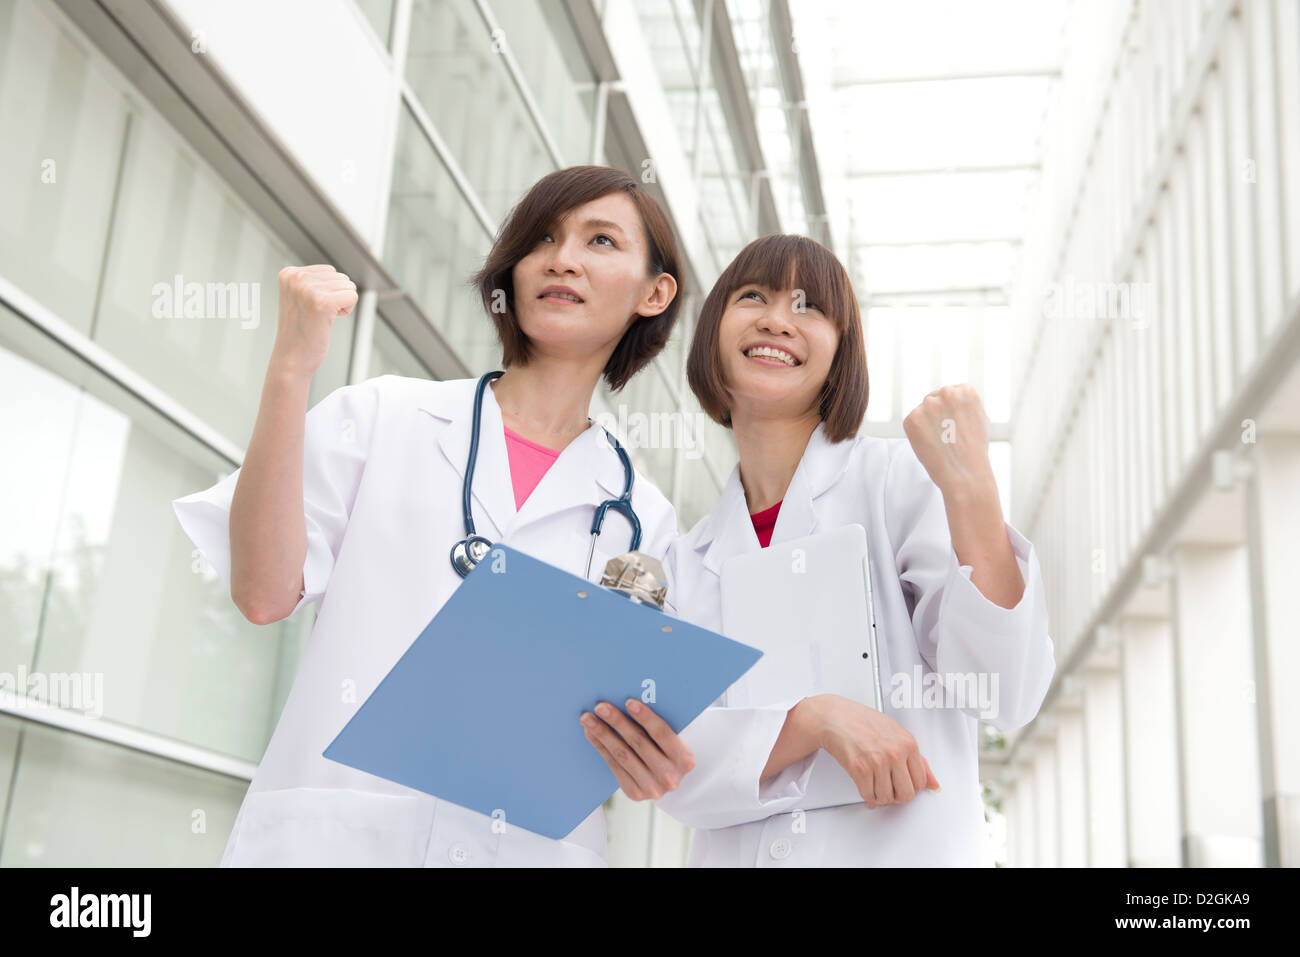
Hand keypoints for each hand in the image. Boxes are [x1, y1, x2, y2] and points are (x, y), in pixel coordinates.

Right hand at [272, 265, 357, 378]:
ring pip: (348, 286)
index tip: (311, 307)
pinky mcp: (322, 303)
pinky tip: (329, 320)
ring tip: (322, 317)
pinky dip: (347, 310)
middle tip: (318, 314)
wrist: (292, 357)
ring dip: (341, 304)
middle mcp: (296, 278)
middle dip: (336, 296)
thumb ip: (312, 281)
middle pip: (340, 277)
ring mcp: (308, 290)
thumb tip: (339, 276)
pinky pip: (352, 296)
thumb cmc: (299, 331)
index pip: (329, 271)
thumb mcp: (298, 297)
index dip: (328, 291)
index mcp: (288, 274)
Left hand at [581, 700, 694, 799]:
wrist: (669, 781)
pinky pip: (614, 766)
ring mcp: (652, 788)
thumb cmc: (668, 751)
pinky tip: (592, 734)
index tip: (628, 702)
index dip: (645, 717)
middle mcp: (670, 777)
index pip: (662, 733)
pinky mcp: (635, 793)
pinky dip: (601, 748)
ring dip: (602, 734)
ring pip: (622, 755)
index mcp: (684, 759)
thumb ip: (658, 727)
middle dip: (617, 722)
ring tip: (588, 719)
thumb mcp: (673, 741)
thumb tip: (628, 702)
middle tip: (600, 707)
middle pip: (638, 743)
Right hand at [808, 694, 939, 808]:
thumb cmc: (863, 721)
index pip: (921, 781)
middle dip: (897, 795)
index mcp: (908, 743)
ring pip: (887, 798)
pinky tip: (866, 786)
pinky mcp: (859, 769)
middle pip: (906, 794)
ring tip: (875, 785)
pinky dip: (867, 796)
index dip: (911, 786)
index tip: (903, 784)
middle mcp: (895, 753)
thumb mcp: (896, 733)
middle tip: (890, 788)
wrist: (835, 717)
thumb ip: (918, 759)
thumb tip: (933, 783)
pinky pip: (868, 795)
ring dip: (880, 796)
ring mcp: (877, 762)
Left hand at [901, 383, 994, 494]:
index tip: (955, 425)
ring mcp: (928, 404)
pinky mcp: (913, 418)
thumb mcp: (980, 419)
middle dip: (937, 415)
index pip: (952, 392)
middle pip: (935, 398)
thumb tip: (954, 394)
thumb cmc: (974, 450)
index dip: (951, 411)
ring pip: (923, 409)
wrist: (964, 473)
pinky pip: (912, 421)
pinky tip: (930, 443)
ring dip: (927, 422)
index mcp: (966, 390)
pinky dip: (917, 432)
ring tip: (940, 440)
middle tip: (946, 435)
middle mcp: (947, 393)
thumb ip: (966, 404)